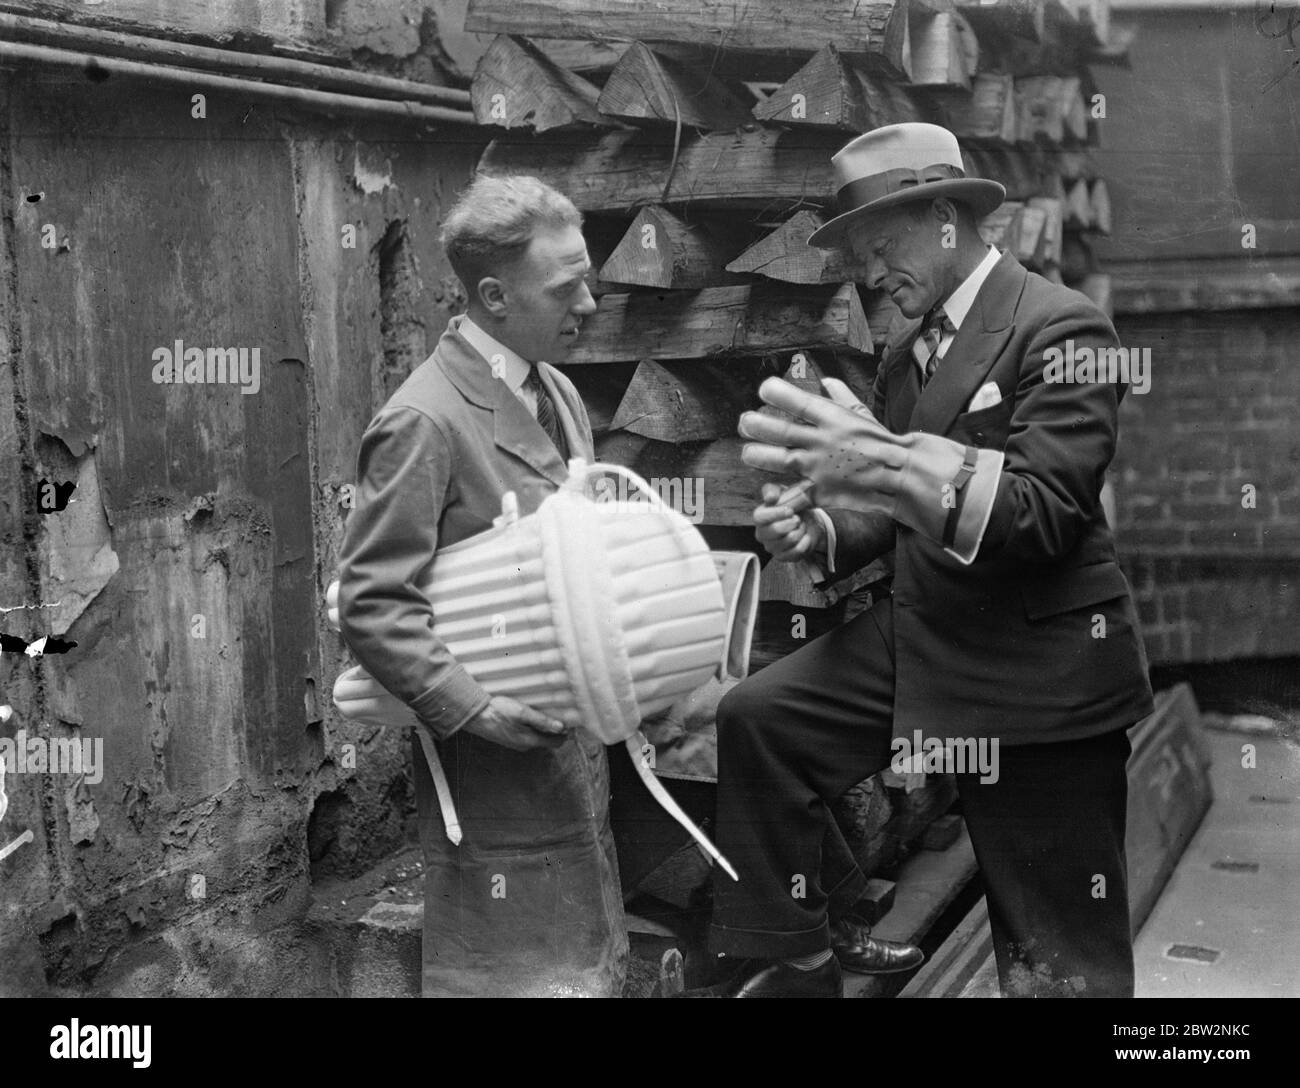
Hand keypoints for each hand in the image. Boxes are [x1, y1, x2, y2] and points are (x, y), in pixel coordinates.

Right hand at [461, 695, 568, 750]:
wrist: (475, 716)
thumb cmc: (498, 712)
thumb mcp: (522, 713)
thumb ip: (542, 721)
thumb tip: (561, 728)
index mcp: (530, 741)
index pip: (556, 743)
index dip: (566, 733)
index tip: (570, 721)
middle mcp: (525, 746)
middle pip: (548, 740)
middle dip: (556, 730)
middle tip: (561, 714)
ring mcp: (517, 743)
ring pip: (538, 738)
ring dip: (544, 728)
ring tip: (547, 713)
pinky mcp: (510, 738)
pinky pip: (528, 735)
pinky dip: (533, 728)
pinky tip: (530, 716)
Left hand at [738, 377, 906, 516]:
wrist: (900, 474)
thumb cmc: (881, 442)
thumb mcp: (862, 414)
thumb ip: (841, 397)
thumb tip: (827, 380)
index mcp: (833, 419)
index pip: (800, 402)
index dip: (778, 394)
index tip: (763, 390)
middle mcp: (823, 441)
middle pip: (783, 432)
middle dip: (758, 426)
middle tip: (744, 422)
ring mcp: (820, 467)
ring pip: (781, 461)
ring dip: (759, 456)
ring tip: (747, 453)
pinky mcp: (820, 491)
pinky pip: (794, 497)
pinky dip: (779, 498)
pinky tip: (765, 496)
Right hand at [754, 482, 822, 561]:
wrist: (807, 521)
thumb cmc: (792, 506)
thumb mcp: (782, 492)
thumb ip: (772, 490)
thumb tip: (770, 498)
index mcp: (759, 518)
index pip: (760, 518)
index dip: (776, 514)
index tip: (790, 510)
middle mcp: (762, 535)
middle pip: (775, 530)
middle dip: (793, 522)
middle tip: (798, 518)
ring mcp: (772, 548)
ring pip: (790, 539)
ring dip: (801, 530)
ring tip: (801, 526)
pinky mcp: (783, 557)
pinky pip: (797, 550)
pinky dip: (806, 541)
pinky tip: (805, 536)